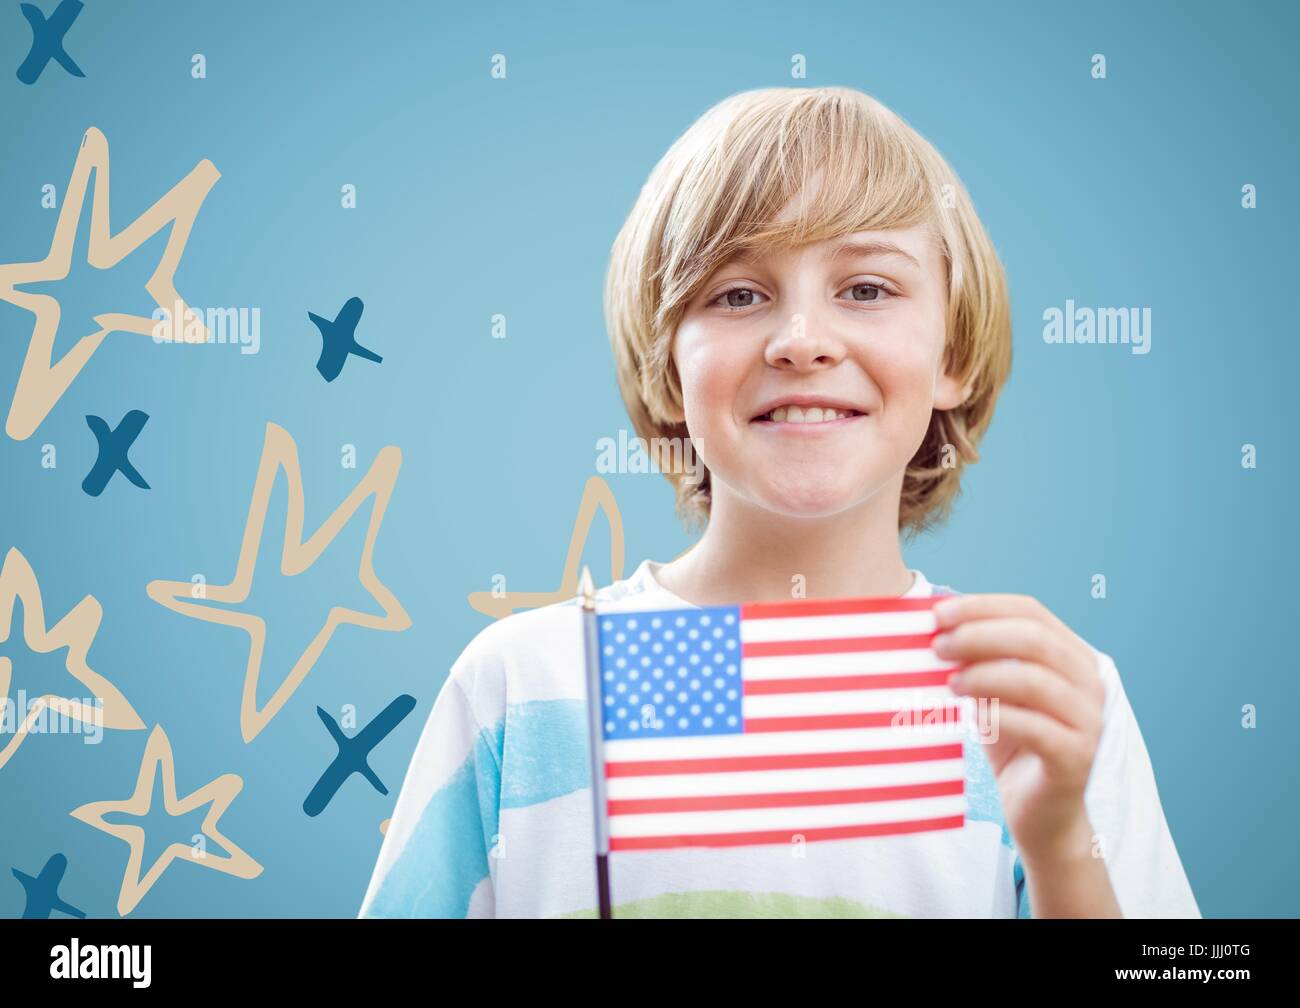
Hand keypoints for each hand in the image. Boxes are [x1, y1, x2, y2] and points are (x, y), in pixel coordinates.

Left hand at [931, 593, 1106, 864]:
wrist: (1041, 813)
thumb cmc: (1013, 742)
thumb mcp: (992, 692)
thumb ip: (977, 659)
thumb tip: (937, 624)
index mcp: (1072, 655)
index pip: (1031, 611)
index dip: (983, 606)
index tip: (937, 613)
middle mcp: (1089, 682)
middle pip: (1035, 639)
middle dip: (979, 636)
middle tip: (937, 646)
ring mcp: (1089, 720)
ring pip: (1036, 681)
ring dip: (985, 675)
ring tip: (949, 682)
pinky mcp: (1076, 757)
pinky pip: (1036, 727)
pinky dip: (998, 714)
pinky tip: (973, 714)